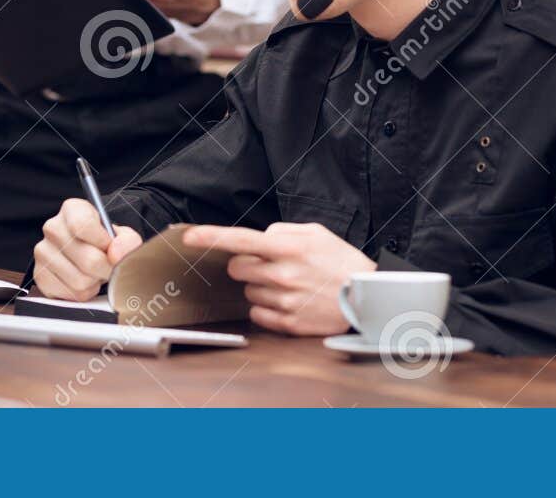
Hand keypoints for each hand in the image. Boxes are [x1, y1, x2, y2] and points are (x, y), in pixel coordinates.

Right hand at [33, 198, 142, 299]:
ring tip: (94, 271)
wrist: (88, 252)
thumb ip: (127, 241)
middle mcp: (53, 228)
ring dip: (95, 281)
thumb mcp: (120, 234)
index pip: (82, 226)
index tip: (110, 246)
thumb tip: (117, 255)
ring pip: (81, 281)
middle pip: (88, 259)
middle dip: (106, 268)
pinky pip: (73, 294)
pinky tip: (83, 279)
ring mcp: (43, 252)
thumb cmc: (103, 241)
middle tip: (109, 264)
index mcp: (72, 209)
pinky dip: (85, 292)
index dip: (103, 242)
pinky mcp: (41, 277)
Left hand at [184, 221, 376, 335]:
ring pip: (248, 292)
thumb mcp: (316, 233)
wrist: (367, 297)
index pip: (239, 240)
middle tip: (268, 266)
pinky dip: (266, 308)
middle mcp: (282, 274)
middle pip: (237, 269)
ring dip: (260, 287)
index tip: (188, 237)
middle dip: (245, 265)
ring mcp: (283, 301)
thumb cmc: (341, 262)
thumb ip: (282, 231)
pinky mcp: (287, 323)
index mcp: (287, 248)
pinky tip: (288, 302)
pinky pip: (257, 314)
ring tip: (289, 285)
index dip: (210, 237)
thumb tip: (260, 239)